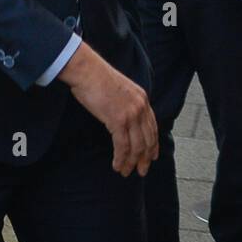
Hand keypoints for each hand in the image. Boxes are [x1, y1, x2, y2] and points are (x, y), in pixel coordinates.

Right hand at [59, 42, 158, 175]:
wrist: (87, 70)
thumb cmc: (97, 78)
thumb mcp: (121, 89)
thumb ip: (128, 103)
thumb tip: (126, 120)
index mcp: (142, 99)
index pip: (153, 127)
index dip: (153, 145)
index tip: (152, 157)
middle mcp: (140, 107)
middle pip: (148, 140)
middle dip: (145, 159)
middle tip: (141, 171)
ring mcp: (131, 114)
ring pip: (136, 147)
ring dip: (131, 162)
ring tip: (125, 172)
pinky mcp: (118, 120)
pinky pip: (122, 146)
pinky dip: (120, 159)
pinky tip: (116, 165)